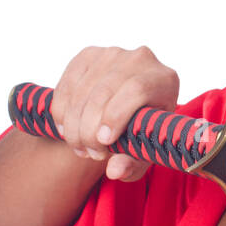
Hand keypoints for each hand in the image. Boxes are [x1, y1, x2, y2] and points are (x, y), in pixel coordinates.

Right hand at [48, 45, 179, 181]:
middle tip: (90, 154)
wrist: (131, 103)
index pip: (136, 90)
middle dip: (90, 128)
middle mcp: (140, 59)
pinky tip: (66, 130)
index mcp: (163, 78)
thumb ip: (134, 162)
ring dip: (74, 124)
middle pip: (105, 91)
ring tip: (79, 147)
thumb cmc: (145, 128)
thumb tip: (115, 171)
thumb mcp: (146, 147)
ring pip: (83, 90)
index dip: (116, 115)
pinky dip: (62, 110)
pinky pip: (67, 84)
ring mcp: (112, 54)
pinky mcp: (88, 55)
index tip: (104, 142)